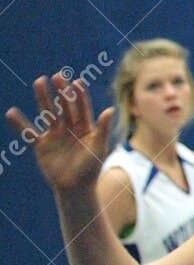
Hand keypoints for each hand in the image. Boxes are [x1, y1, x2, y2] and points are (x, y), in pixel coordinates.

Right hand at [6, 73, 111, 194]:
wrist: (75, 188)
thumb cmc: (91, 169)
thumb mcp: (99, 148)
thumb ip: (103, 129)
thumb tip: (111, 110)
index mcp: (86, 128)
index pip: (82, 108)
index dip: (79, 95)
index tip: (75, 82)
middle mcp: (70, 128)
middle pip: (64, 107)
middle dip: (60, 92)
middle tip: (56, 76)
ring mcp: (55, 135)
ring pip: (48, 113)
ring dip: (43, 99)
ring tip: (39, 82)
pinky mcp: (42, 145)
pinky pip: (29, 133)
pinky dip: (20, 124)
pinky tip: (11, 113)